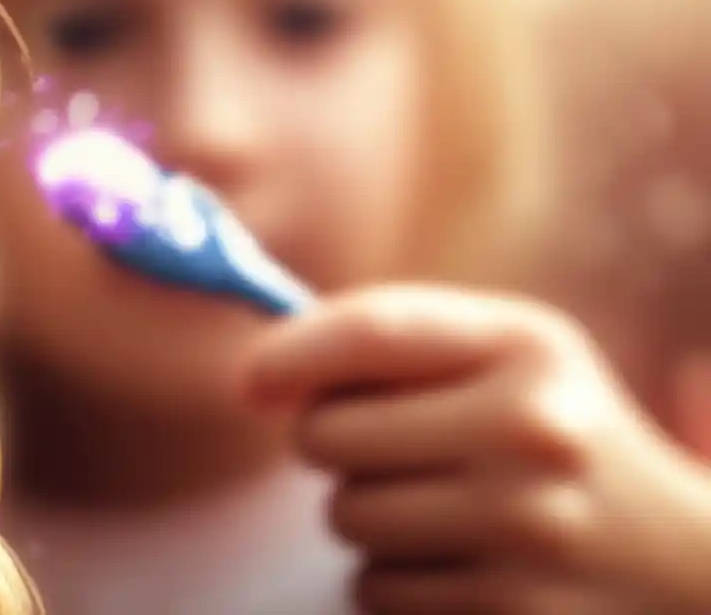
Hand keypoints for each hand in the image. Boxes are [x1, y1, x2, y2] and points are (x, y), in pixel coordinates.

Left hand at [248, 286, 710, 613]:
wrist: (677, 561)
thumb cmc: (552, 435)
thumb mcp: (506, 358)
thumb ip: (391, 340)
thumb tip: (256, 377)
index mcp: (526, 348)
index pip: (372, 332)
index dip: (290, 354)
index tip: (250, 383)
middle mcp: (533, 432)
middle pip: (327, 436)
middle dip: (333, 442)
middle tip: (388, 448)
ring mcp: (526, 530)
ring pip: (343, 518)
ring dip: (365, 515)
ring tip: (438, 507)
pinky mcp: (511, 613)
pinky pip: (373, 589)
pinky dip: (394, 578)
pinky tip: (459, 563)